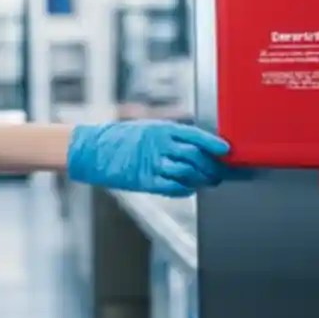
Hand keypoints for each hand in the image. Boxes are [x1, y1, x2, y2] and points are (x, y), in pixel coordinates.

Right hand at [66, 120, 231, 197]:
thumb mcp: (147, 128)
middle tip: (219, 172)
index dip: (213, 143)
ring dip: (201, 179)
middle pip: (196, 156)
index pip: (195, 135)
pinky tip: (189, 187)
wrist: (92, 150)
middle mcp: (159, 145)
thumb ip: (170, 136)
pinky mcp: (145, 181)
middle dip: (212, 166)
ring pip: (187, 173)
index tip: (226, 150)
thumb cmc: (120, 139)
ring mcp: (152, 163)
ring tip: (207, 181)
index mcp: (161, 128)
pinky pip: (173, 187)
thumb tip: (197, 146)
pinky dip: (185, 189)